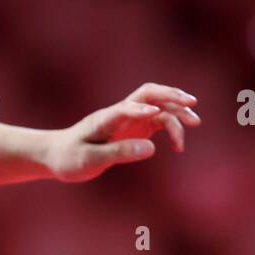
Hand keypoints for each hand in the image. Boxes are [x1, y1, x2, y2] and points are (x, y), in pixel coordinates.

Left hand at [49, 83, 200, 181]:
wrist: (59, 155)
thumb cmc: (69, 158)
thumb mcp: (88, 160)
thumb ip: (118, 153)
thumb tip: (151, 148)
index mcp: (104, 119)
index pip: (125, 108)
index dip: (141, 110)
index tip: (156, 115)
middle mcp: (120, 114)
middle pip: (148, 94)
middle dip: (170, 95)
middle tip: (191, 103)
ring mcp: (129, 120)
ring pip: (158, 107)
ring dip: (177, 111)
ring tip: (195, 124)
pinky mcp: (134, 129)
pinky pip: (158, 122)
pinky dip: (172, 128)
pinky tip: (178, 145)